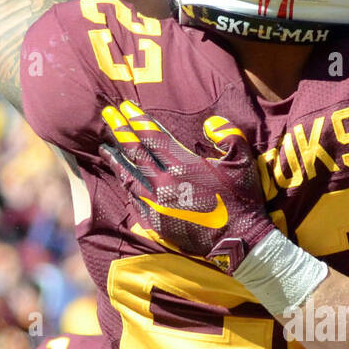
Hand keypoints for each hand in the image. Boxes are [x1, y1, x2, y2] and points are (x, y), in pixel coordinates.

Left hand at [101, 126, 275, 275]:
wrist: (239, 241)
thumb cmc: (242, 199)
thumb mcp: (243, 162)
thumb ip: (228, 135)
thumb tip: (209, 122)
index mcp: (184, 165)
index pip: (153, 137)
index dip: (137, 120)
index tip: (124, 106)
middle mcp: (165, 183)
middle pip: (135, 152)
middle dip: (120, 131)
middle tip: (108, 114)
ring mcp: (158, 204)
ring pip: (129, 176)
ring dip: (116, 159)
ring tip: (104, 147)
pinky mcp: (157, 221)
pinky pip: (135, 198)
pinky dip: (126, 184)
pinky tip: (122, 176)